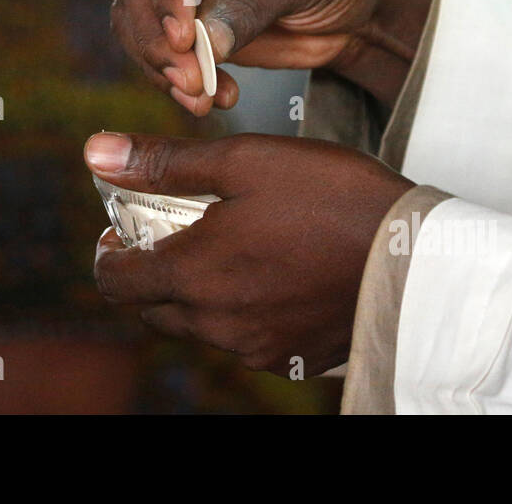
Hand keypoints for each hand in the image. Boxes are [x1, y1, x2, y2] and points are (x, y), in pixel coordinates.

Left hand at [87, 131, 414, 375]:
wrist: (416, 257)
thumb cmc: (330, 198)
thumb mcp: (243, 161)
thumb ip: (164, 162)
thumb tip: (95, 152)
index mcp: (193, 274)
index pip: (116, 281)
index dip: (109, 253)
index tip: (122, 228)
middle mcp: (215, 323)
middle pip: (152, 308)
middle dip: (150, 271)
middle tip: (174, 231)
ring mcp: (254, 347)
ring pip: (197, 325)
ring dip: (196, 291)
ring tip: (230, 246)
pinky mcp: (291, 359)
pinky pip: (242, 340)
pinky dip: (240, 311)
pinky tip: (270, 274)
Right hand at [112, 0, 434, 116]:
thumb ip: (247, 7)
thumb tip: (197, 45)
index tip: (183, 38)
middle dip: (160, 39)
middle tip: (192, 80)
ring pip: (135, 21)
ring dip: (163, 67)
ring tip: (203, 98)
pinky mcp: (178, 13)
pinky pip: (154, 48)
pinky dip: (175, 79)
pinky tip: (212, 97)